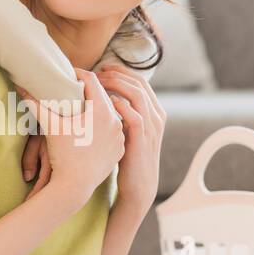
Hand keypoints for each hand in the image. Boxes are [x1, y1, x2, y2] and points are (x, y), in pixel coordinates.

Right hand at [21, 69, 123, 206]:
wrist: (74, 186)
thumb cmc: (63, 154)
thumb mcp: (51, 127)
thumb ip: (37, 105)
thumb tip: (20, 87)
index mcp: (102, 110)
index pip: (93, 81)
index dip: (79, 75)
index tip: (70, 75)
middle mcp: (116, 121)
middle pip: (104, 97)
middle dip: (90, 92)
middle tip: (76, 89)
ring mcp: (120, 137)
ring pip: (111, 115)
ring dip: (99, 110)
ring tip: (85, 110)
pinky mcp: (120, 150)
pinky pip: (114, 132)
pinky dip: (105, 128)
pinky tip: (94, 130)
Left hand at [95, 65, 164, 214]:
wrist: (139, 186)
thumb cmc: (129, 157)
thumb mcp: (130, 131)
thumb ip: (124, 114)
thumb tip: (105, 97)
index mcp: (154, 111)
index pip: (140, 81)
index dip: (121, 71)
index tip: (102, 68)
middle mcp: (156, 115)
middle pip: (138, 83)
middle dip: (117, 74)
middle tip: (97, 72)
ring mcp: (151, 127)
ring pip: (137, 94)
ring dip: (116, 84)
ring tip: (98, 82)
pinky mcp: (142, 138)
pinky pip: (133, 115)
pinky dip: (120, 105)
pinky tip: (104, 102)